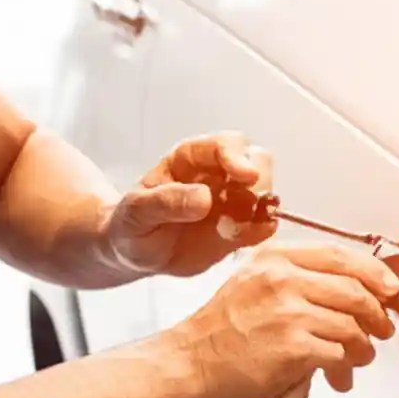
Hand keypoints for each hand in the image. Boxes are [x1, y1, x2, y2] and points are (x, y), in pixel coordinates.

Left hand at [104, 132, 277, 276]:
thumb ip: (166, 202)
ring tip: (233, 230)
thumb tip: (205, 198)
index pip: (225, 144)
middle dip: (260, 181)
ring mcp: (232, 201)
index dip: (238, 156)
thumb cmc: (132, 224)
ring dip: (261, 209)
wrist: (135, 253)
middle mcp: (218, 174)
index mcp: (191, 159)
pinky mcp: (241, 228)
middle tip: (246, 205)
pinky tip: (244, 239)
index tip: (246, 176)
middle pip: (258, 160)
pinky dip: (263, 230)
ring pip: (266, 191)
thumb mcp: (136, 213)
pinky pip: (264, 224)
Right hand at [170, 244, 398, 397]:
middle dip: (377, 313)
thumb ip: (299, 281)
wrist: (188, 366)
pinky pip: (339, 354)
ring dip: (363, 347)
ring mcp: (289, 312)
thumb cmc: (219, 332)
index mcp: (274, 257)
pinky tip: (337, 375)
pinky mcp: (294, 348)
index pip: (340, 255)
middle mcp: (282, 278)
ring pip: (352, 325)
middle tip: (382, 329)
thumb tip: (354, 295)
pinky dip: (344, 366)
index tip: (390, 288)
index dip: (374, 272)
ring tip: (358, 358)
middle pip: (355, 289)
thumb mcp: (253, 284)